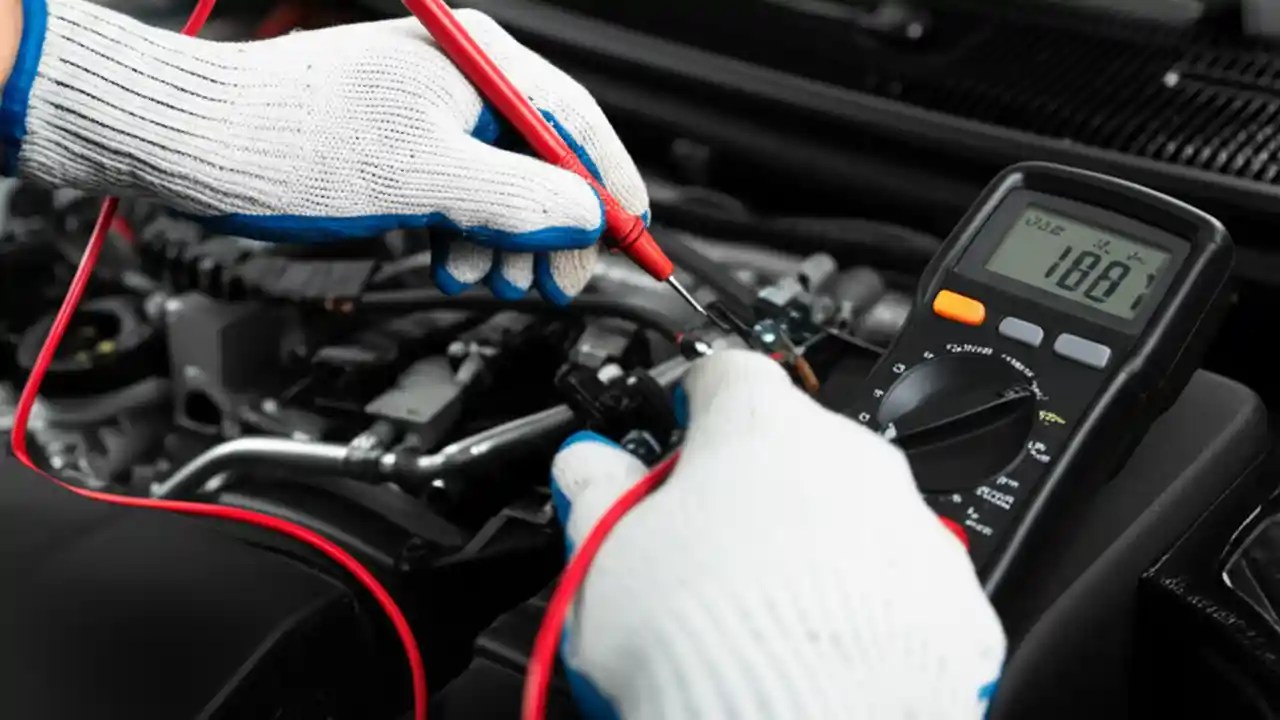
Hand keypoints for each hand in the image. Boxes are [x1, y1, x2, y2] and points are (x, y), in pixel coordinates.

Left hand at [1, 0, 648, 301]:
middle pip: (544, 164)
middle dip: (552, 230)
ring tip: (488, 277)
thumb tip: (584, 217)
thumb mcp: (422, 176)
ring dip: (506, 244)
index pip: (575, 124)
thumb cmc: (294, 139)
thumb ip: (516, 198)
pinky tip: (455, 264)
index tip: (632, 234)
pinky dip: (468, 238)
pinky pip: (462, 200)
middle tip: (555, 280)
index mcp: (479, 65)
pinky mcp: (404, 152)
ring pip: (503, 190)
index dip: (609, 185)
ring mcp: (432, 119)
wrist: (202, 144)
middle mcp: (462, 85)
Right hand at [550, 350, 1005, 718]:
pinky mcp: (951, 595)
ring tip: (764, 612)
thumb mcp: (605, 559)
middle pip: (792, 444)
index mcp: (758, 426)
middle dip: (752, 485)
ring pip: (853, 509)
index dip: (692, 409)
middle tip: (704, 551)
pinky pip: (901, 578)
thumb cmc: (699, 642)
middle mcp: (847, 457)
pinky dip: (867, 601)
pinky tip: (822, 646)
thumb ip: (596, 493)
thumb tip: (586, 464)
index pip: (724, 375)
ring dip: (813, 542)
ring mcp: (907, 524)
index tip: (676, 445)